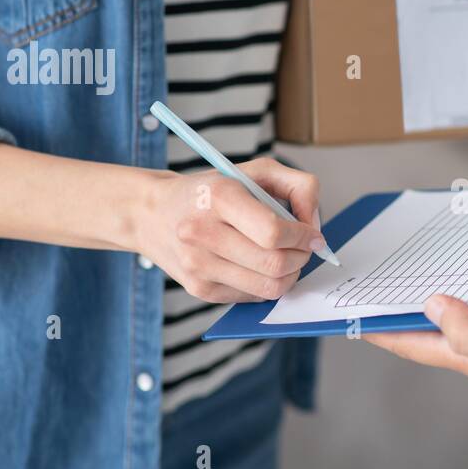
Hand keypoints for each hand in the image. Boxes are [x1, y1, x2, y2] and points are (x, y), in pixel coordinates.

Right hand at [134, 157, 325, 303]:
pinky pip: (253, 297)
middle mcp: (202, 233)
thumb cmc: (211, 191)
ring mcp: (198, 266)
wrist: (153, 214)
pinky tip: (262, 266)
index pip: (273, 232)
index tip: (313, 235)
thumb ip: (297, 186)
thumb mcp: (254, 171)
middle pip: (274, 264)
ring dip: (291, 275)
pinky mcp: (200, 290)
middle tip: (305, 248)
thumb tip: (314, 224)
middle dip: (302, 258)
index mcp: (217, 197)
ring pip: (268, 287)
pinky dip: (268, 283)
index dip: (303, 237)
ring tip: (288, 258)